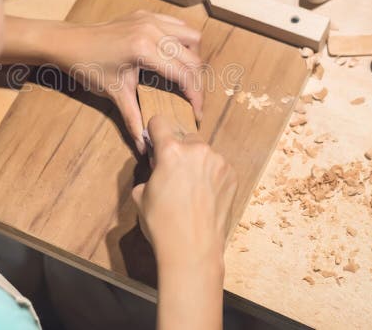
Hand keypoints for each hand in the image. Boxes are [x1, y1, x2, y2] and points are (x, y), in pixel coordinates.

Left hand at [52, 10, 203, 152]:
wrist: (68, 42)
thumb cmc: (87, 67)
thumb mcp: (114, 93)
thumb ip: (133, 119)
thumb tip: (143, 147)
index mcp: (144, 49)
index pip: (184, 74)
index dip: (195, 96)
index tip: (196, 113)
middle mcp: (151, 29)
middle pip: (193, 56)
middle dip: (197, 81)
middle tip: (192, 100)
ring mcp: (149, 18)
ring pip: (190, 35)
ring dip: (192, 57)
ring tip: (184, 76)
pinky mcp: (146, 14)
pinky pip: (176, 24)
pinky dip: (181, 40)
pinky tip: (173, 56)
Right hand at [132, 115, 237, 329]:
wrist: (193, 250)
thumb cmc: (162, 224)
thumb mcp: (140, 196)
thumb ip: (149, 173)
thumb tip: (156, 171)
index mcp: (171, 151)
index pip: (160, 121)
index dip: (154, 131)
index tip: (154, 141)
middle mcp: (197, 150)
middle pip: (184, 136)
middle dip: (178, 149)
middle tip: (173, 171)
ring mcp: (218, 162)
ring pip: (203, 152)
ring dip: (196, 162)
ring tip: (191, 188)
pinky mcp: (232, 176)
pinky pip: (217, 167)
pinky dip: (211, 175)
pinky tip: (204, 196)